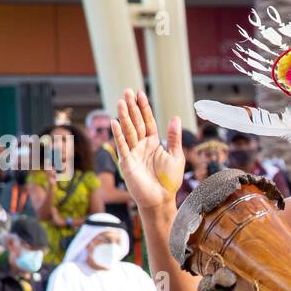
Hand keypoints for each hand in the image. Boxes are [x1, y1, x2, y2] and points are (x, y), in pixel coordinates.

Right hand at [112, 89, 184, 210]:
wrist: (161, 199)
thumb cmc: (169, 180)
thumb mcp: (176, 156)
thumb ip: (174, 137)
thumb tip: (175, 117)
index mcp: (153, 142)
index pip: (147, 121)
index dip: (144, 108)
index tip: (140, 93)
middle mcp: (141, 145)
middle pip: (136, 122)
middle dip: (131, 107)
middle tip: (127, 91)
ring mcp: (133, 152)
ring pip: (128, 131)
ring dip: (124, 116)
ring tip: (121, 101)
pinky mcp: (127, 162)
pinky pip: (122, 146)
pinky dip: (118, 134)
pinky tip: (115, 122)